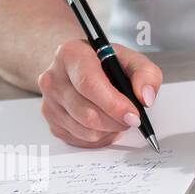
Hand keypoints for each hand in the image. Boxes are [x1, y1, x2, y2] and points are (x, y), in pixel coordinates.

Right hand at [37, 39, 162, 147]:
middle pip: (87, 113)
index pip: (89, 84)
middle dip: (116, 122)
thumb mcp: (130, 60)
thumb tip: (145, 97)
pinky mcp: (51, 120)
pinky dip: (98, 136)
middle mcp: (53, 78)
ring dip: (108, 130)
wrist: (78, 68)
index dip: (114, 104)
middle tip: (131, 119)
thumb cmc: (104, 63)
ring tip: (117, 118)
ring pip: (85, 130)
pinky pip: (79, 139)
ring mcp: (49, 101)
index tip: (133, 115)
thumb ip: (145, 74)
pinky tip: (104, 123)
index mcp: (71, 54)